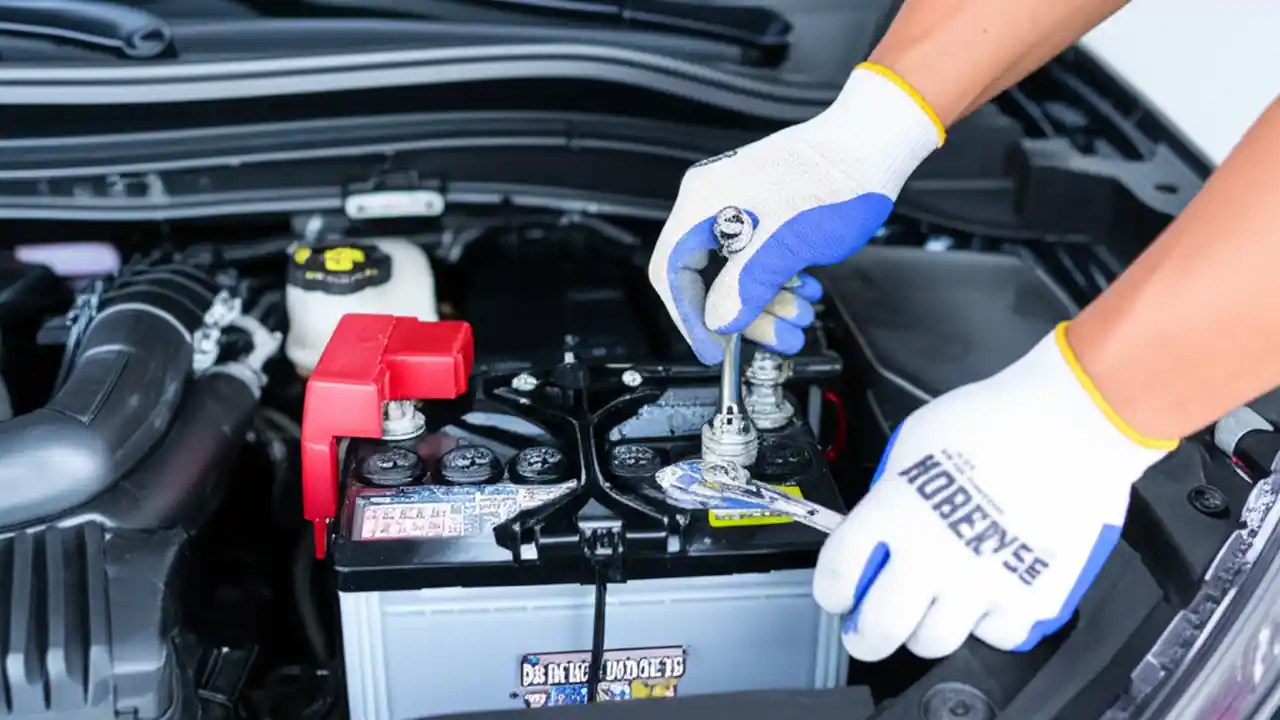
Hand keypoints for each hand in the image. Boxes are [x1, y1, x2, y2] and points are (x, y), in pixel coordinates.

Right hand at [648, 63, 944, 363]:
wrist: (874, 142)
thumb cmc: (836, 176)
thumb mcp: (787, 244)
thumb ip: (746, 286)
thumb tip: (719, 321)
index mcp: (704, 201)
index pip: (672, 271)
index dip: (689, 317)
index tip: (712, 348)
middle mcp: (712, 200)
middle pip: (705, 276)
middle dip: (742, 314)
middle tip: (774, 337)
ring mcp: (737, 203)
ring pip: (735, 271)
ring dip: (766, 302)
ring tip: (799, 316)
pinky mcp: (762, 209)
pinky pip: (755, 257)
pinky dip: (777, 282)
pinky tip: (803, 290)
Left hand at [812, 323, 1177, 659]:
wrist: (1070, 421)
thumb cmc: (996, 419)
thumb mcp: (914, 444)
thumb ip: (890, 493)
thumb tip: (879, 525)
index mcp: (894, 511)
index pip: (837, 574)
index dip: (832, 592)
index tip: (839, 595)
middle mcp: (931, 554)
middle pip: (878, 629)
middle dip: (864, 637)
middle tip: (868, 631)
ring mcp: (981, 581)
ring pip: (933, 641)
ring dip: (926, 629)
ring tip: (934, 608)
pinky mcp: (1030, 597)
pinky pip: (996, 635)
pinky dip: (989, 622)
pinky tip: (990, 594)